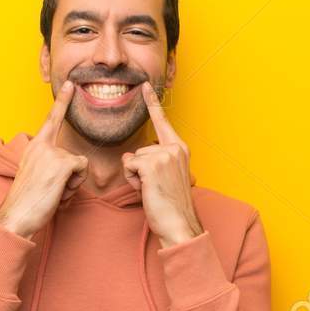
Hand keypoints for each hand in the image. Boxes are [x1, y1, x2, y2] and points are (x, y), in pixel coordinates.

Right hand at [0, 80, 87, 236]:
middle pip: (73, 156)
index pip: (50, 119)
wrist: (16, 215)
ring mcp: (52, 153)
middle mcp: (41, 145)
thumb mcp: (36, 175)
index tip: (70, 84)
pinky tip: (59, 192)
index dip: (62, 101)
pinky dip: (75, 184)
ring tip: (52, 192)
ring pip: (79, 165)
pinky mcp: (62, 164)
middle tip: (51, 189)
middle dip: (70, 177)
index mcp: (34, 146)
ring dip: (71, 184)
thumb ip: (48, 164)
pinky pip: (81, 170)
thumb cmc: (27, 201)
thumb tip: (67, 168)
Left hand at [124, 82, 200, 246]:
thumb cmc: (171, 206)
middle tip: (155, 187)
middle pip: (139, 149)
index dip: (152, 103)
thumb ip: (154, 161)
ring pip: (132, 158)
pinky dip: (132, 180)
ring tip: (153, 190)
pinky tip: (147, 190)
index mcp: (180, 149)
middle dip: (140, 170)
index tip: (144, 86)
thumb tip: (130, 157)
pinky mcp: (152, 165)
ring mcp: (164, 155)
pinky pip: (129, 165)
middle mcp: (174, 148)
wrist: (179, 224)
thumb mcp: (167, 177)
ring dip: (135, 177)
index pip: (162, 122)